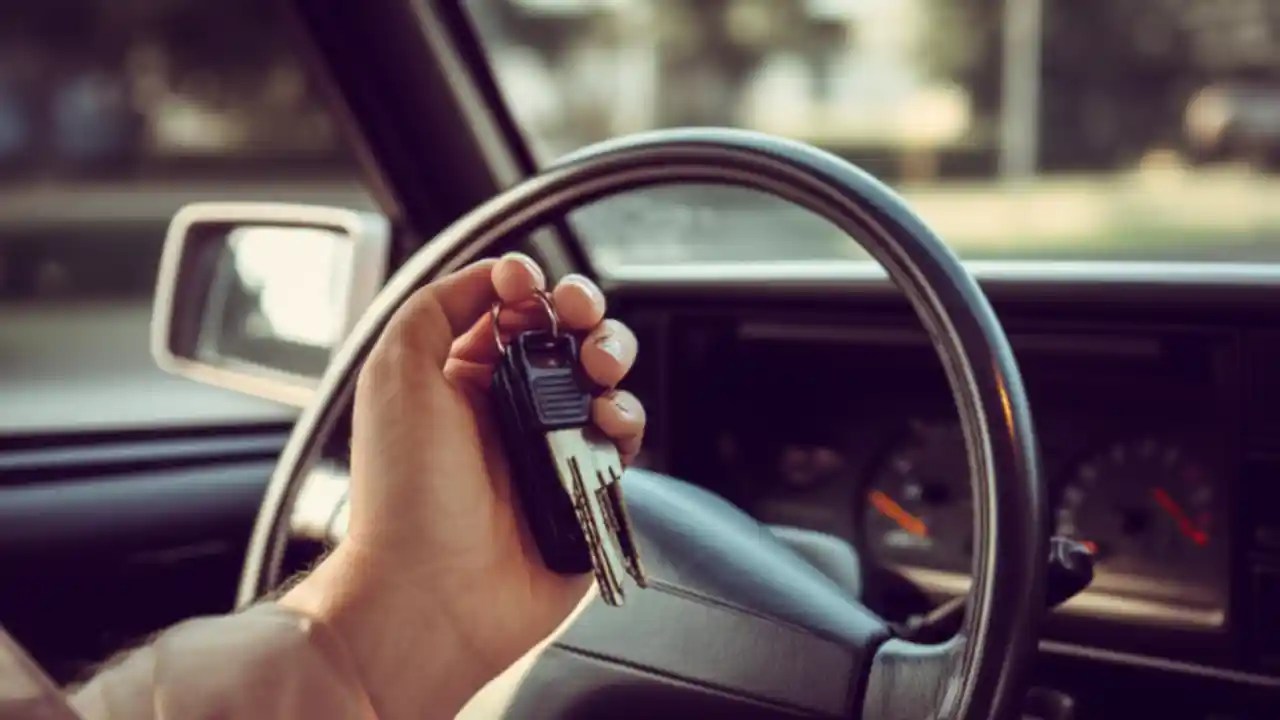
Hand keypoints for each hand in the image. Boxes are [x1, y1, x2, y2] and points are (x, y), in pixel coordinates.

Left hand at [281, 254, 644, 718]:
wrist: (431, 593)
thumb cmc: (403, 493)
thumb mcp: (395, 373)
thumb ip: (437, 305)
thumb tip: (494, 272)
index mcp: (460, 378)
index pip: (510, 310)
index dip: (527, 286)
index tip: (528, 283)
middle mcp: (509, 409)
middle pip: (568, 335)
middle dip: (582, 311)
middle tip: (578, 318)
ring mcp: (550, 448)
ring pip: (605, 380)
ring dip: (612, 356)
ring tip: (598, 370)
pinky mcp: (586, 489)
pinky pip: (622, 440)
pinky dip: (625, 419)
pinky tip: (607, 423)